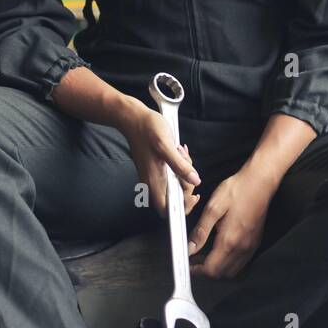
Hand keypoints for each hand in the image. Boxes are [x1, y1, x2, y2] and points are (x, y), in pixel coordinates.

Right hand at [121, 103, 200, 218]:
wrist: (132, 118)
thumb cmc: (147, 129)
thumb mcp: (166, 145)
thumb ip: (180, 165)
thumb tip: (195, 181)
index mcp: (153, 180)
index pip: (167, 209)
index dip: (181, 208)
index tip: (193, 194)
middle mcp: (151, 181)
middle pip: (174, 198)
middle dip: (186, 183)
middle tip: (187, 164)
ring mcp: (152, 175)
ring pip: (174, 184)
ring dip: (183, 171)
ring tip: (180, 152)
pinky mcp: (154, 168)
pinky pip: (171, 173)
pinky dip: (179, 165)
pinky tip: (178, 151)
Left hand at [187, 168, 270, 278]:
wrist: (259, 182)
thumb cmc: (238, 190)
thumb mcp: (213, 207)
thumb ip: (201, 230)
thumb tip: (190, 247)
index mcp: (229, 240)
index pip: (211, 270)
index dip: (197, 270)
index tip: (189, 264)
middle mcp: (242, 248)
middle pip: (222, 274)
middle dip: (206, 271)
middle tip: (195, 260)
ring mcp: (250, 247)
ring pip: (233, 272)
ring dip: (218, 269)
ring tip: (206, 256)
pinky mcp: (255, 243)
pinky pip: (242, 263)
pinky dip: (229, 264)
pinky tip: (222, 251)